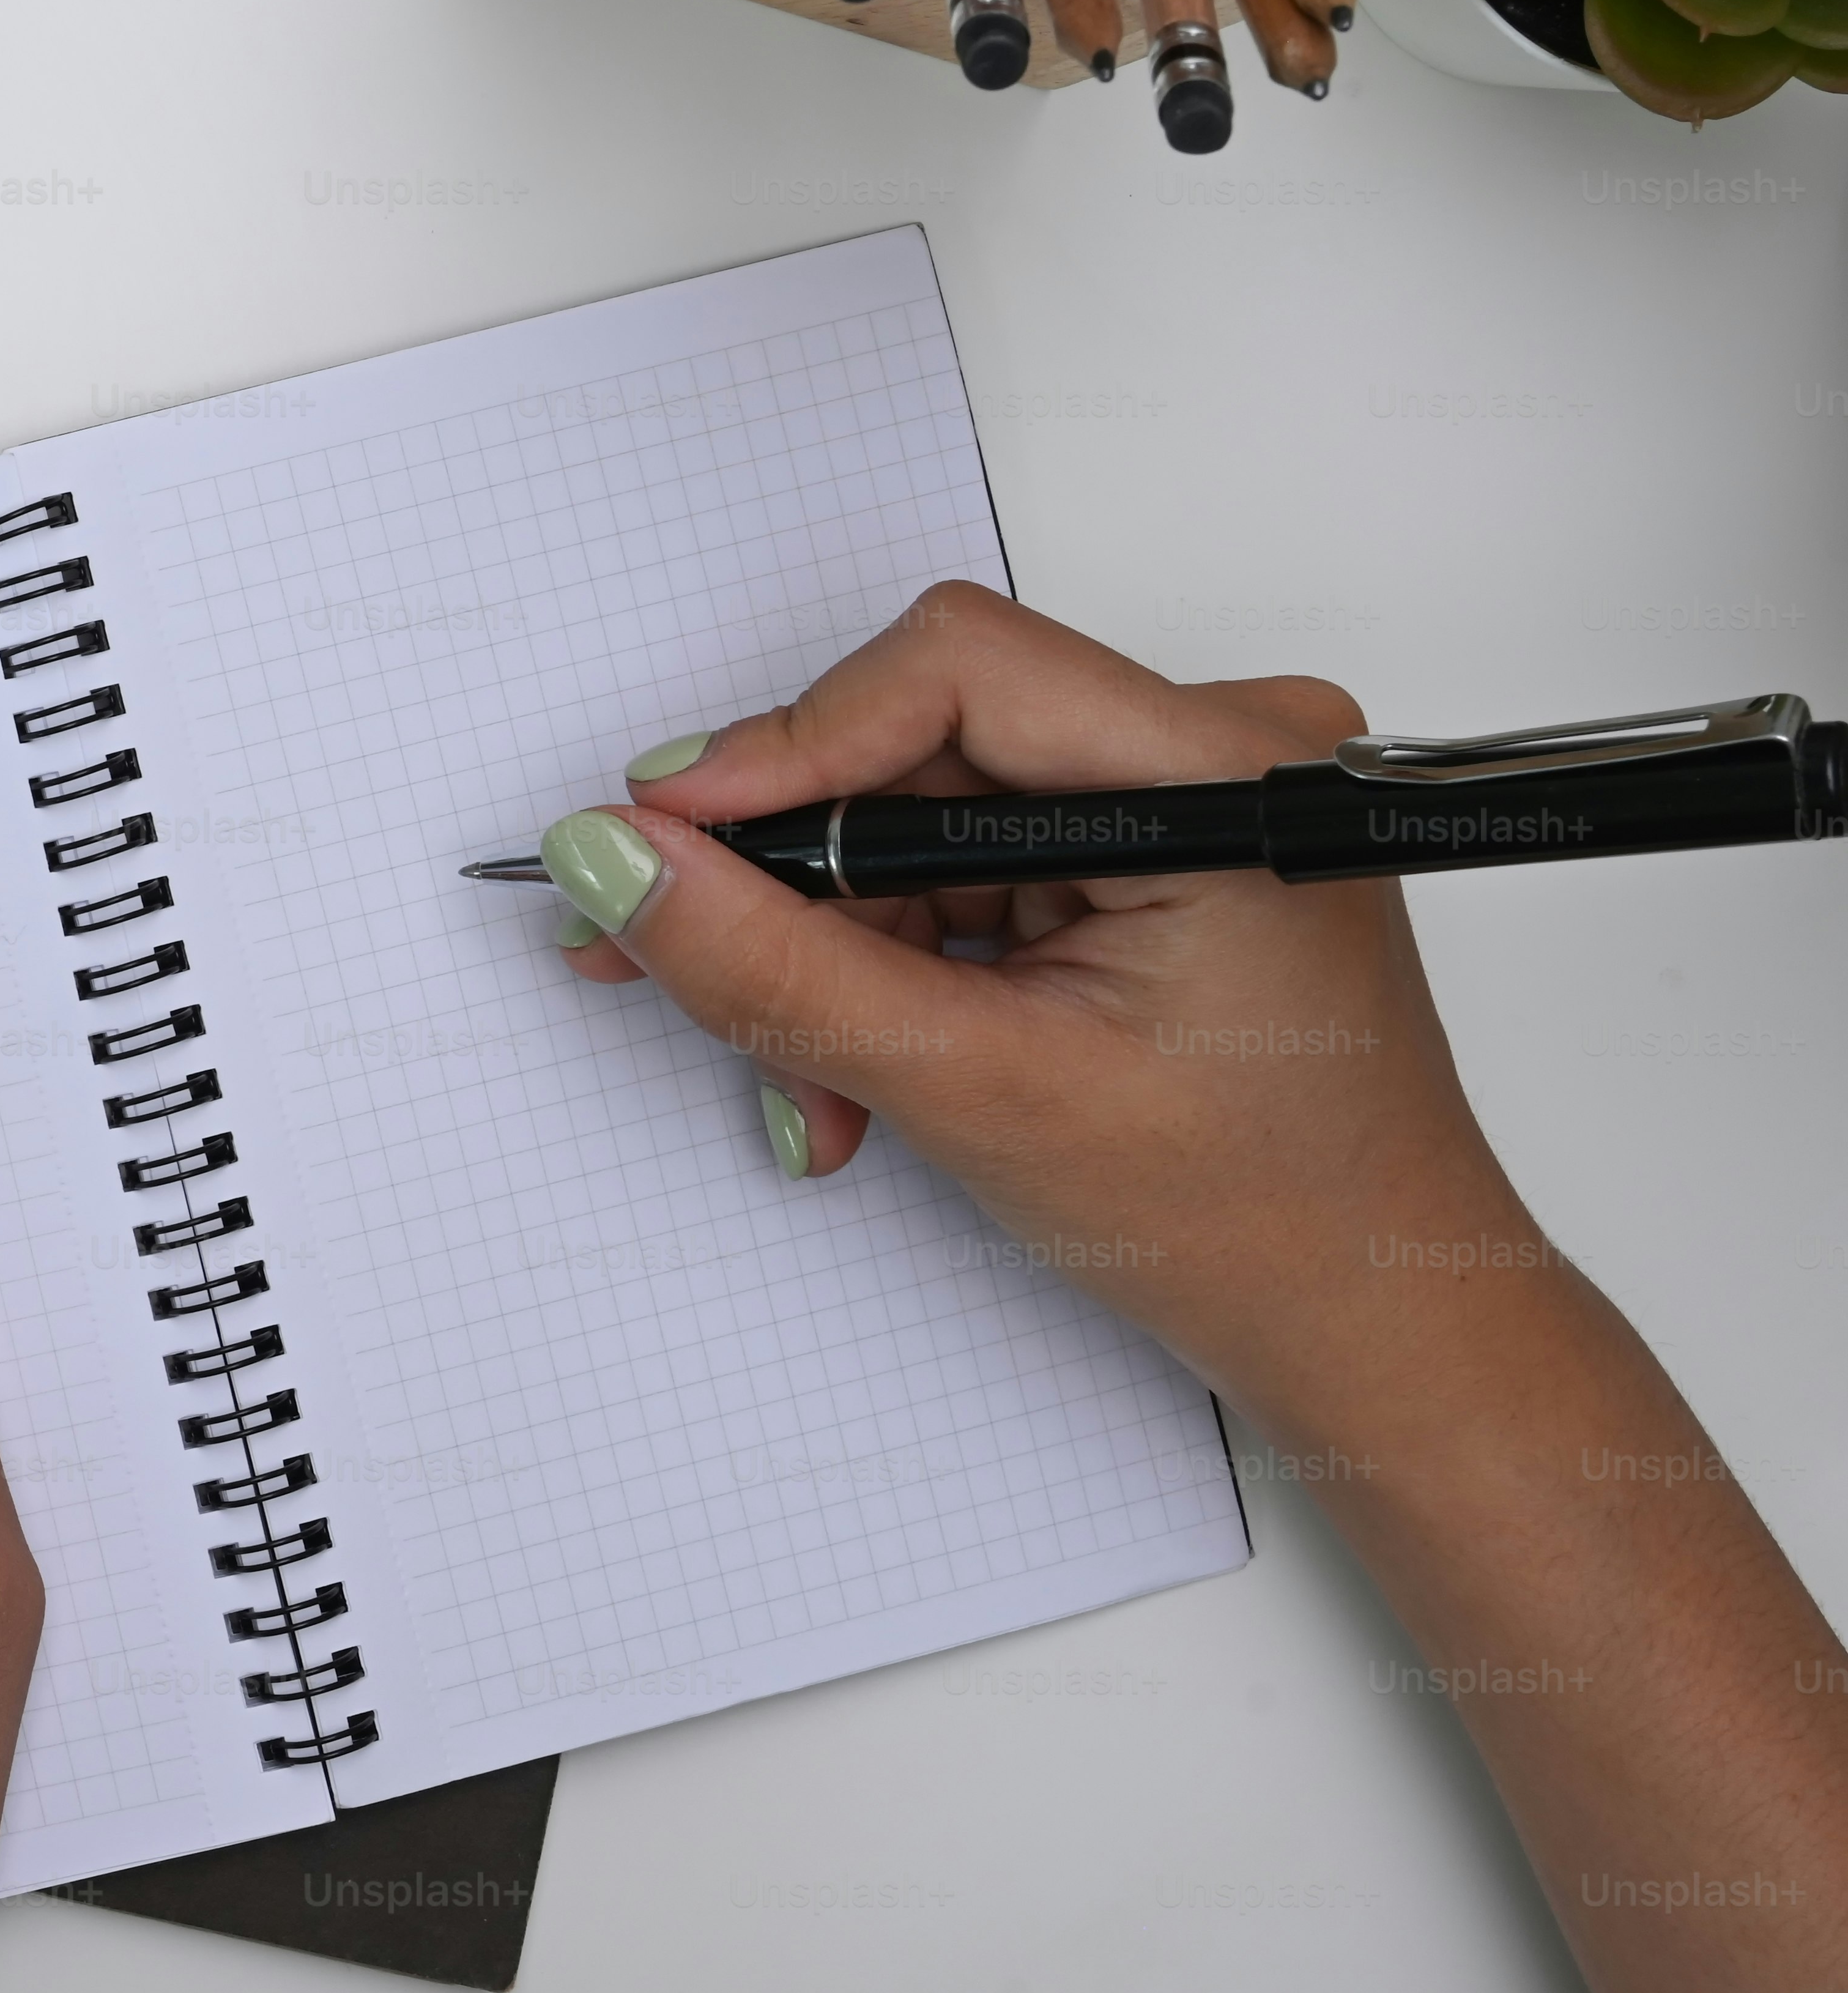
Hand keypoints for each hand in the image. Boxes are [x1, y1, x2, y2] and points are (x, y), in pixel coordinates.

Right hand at [526, 578, 1520, 1430]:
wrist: (1374, 1325)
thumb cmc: (1260, 1223)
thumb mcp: (980, 1091)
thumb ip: (779, 967)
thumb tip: (618, 858)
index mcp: (1225, 775)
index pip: (952, 668)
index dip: (785, 746)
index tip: (658, 838)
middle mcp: (1218, 755)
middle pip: (919, 744)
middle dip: (796, 883)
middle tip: (673, 969)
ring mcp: (1184, 807)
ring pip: (919, 820)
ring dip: (835, 952)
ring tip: (810, 1087)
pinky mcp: (1147, 860)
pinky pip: (961, 870)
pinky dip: (893, 967)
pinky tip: (864, 1067)